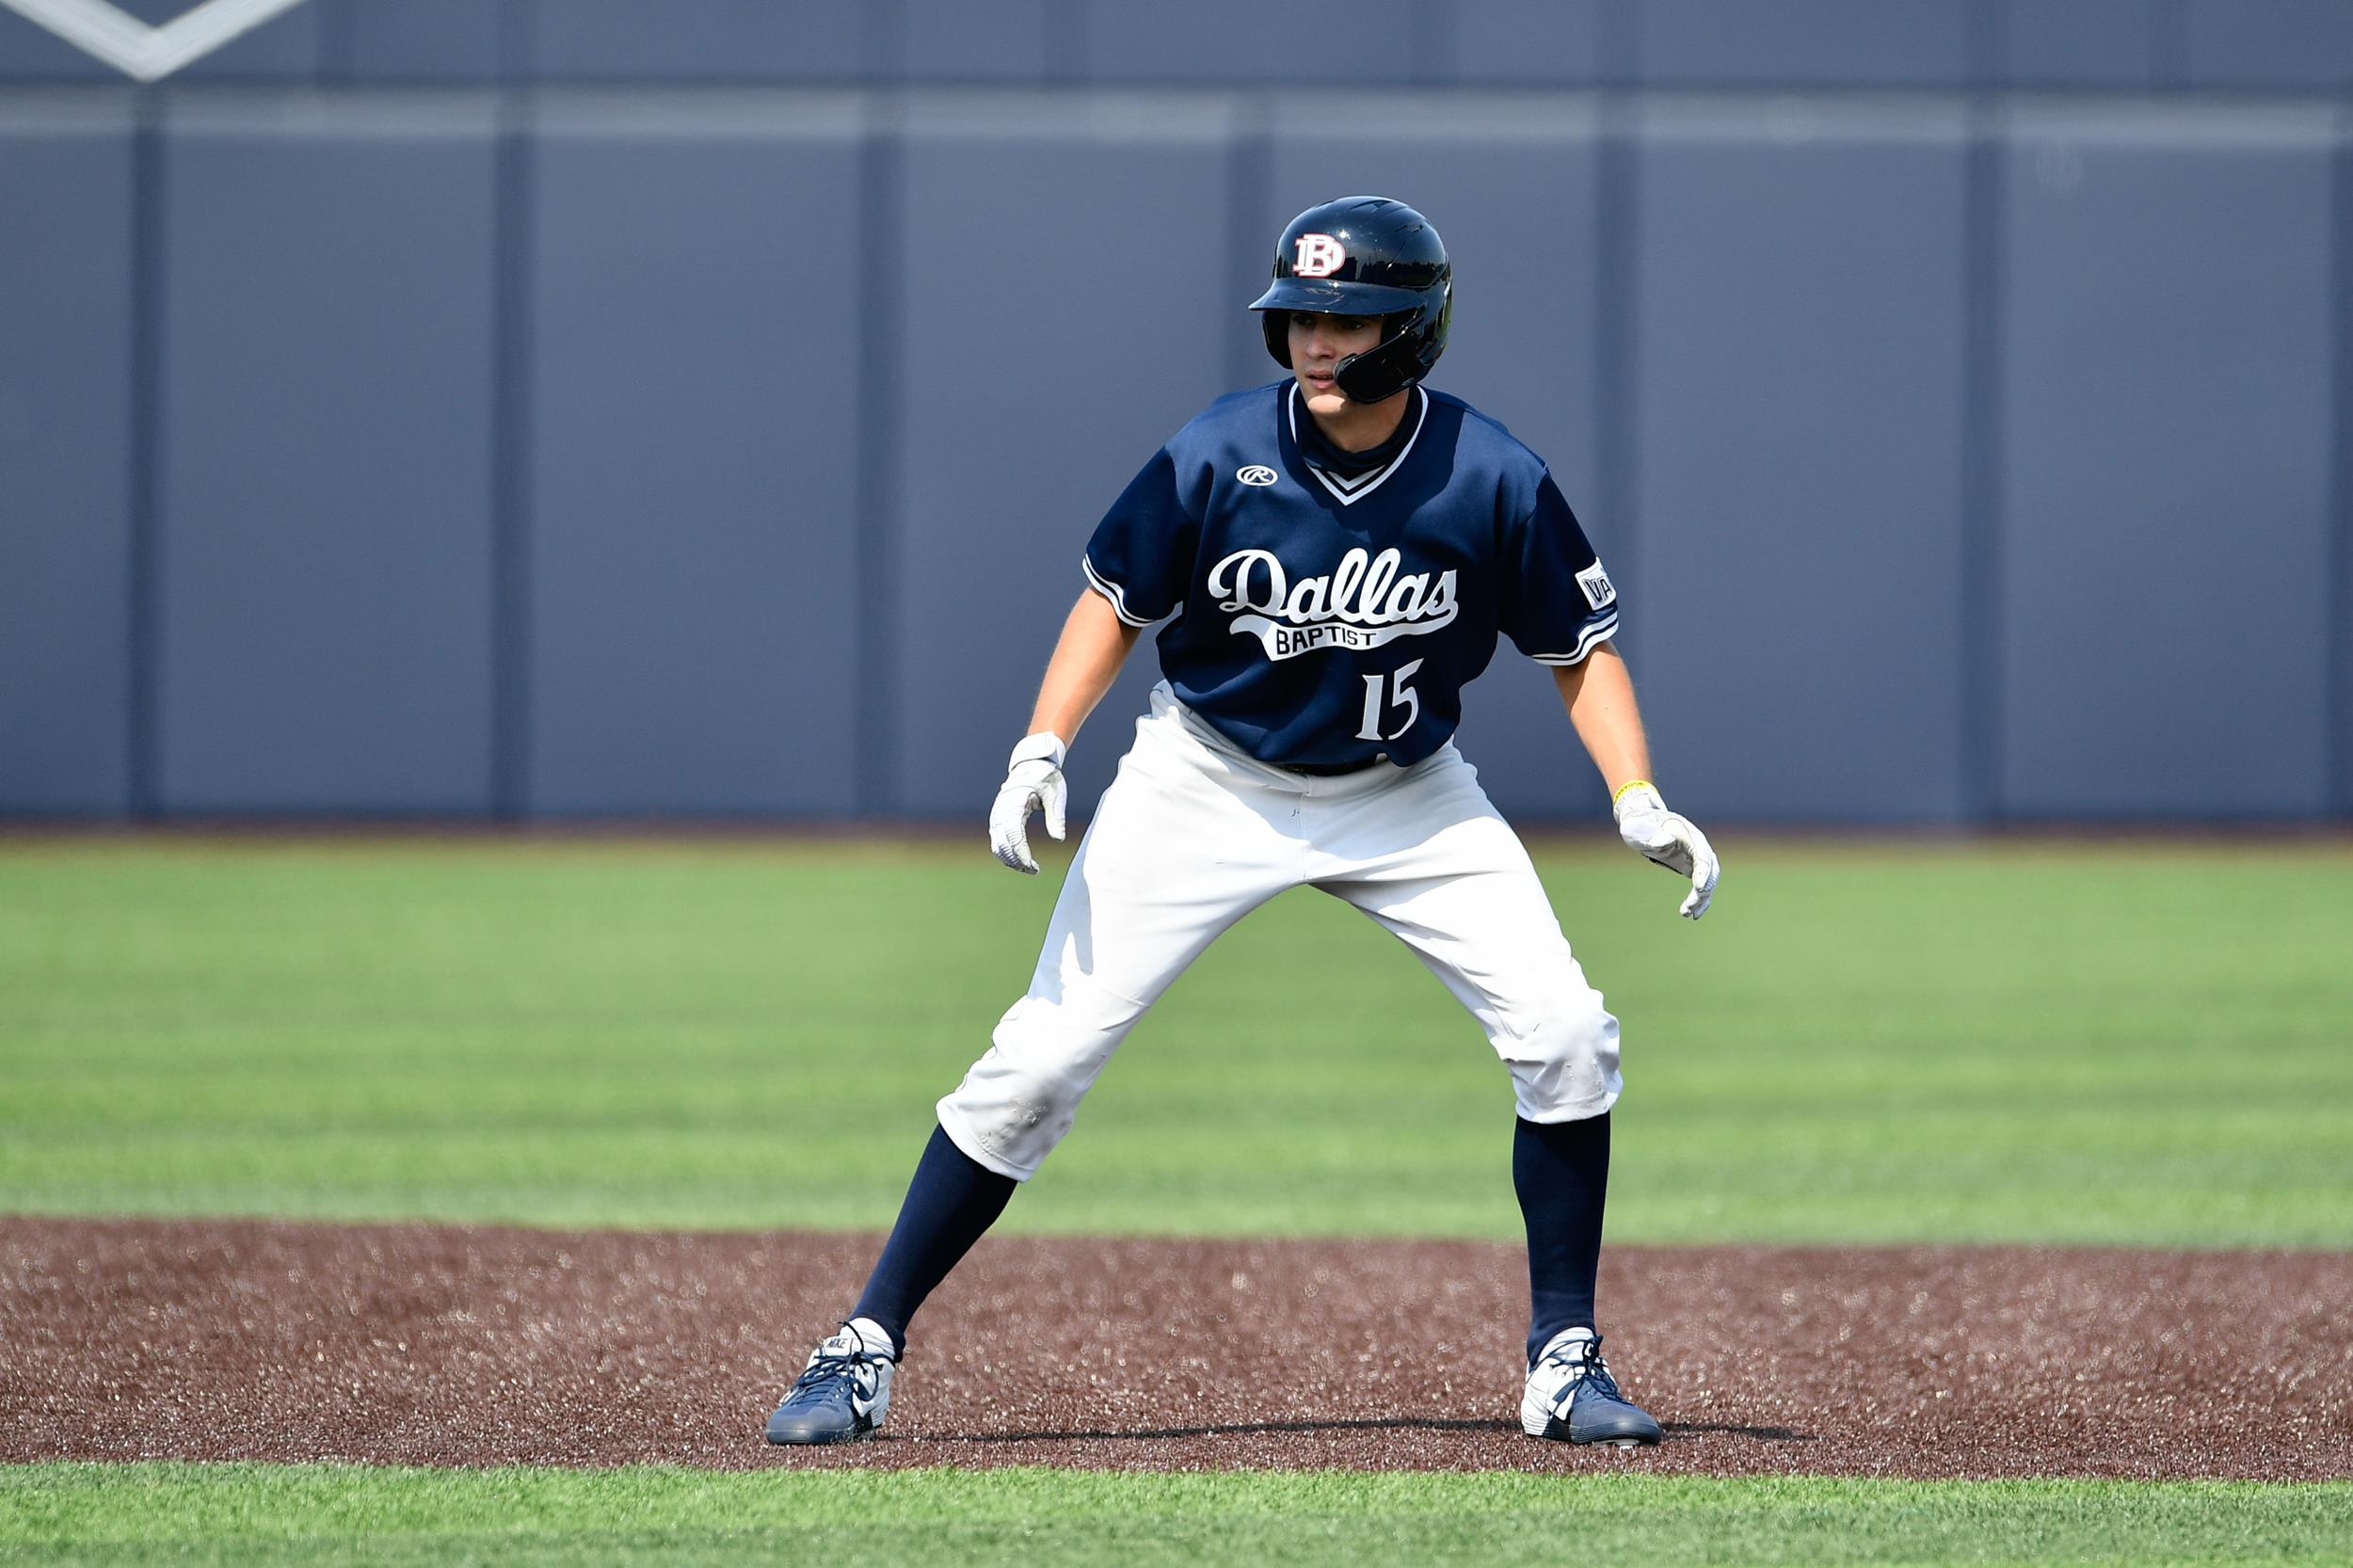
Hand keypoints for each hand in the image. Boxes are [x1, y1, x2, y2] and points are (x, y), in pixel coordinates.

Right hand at [989, 733, 1067, 873]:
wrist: (1032, 765)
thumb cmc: (1046, 779)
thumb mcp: (1055, 795)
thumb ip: (1056, 817)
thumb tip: (1059, 839)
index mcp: (1014, 803)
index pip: (1013, 834)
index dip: (1021, 853)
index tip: (1032, 866)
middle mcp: (1001, 810)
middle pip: (1003, 843)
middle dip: (1016, 861)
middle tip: (1035, 871)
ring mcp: (997, 815)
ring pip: (997, 844)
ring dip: (1010, 860)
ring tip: (1030, 869)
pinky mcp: (998, 818)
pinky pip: (997, 840)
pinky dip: (1006, 853)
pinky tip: (1021, 860)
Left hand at [1612, 782, 1718, 918]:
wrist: (1642, 823)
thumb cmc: (1637, 824)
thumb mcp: (1636, 827)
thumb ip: (1648, 833)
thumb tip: (1664, 842)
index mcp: (1685, 832)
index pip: (1701, 852)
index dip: (1704, 870)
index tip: (1699, 888)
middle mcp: (1696, 844)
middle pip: (1710, 868)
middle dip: (1704, 888)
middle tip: (1689, 906)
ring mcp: (1695, 855)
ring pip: (1709, 879)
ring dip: (1701, 898)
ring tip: (1687, 914)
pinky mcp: (1691, 866)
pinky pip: (1702, 884)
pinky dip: (1700, 899)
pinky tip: (1692, 914)